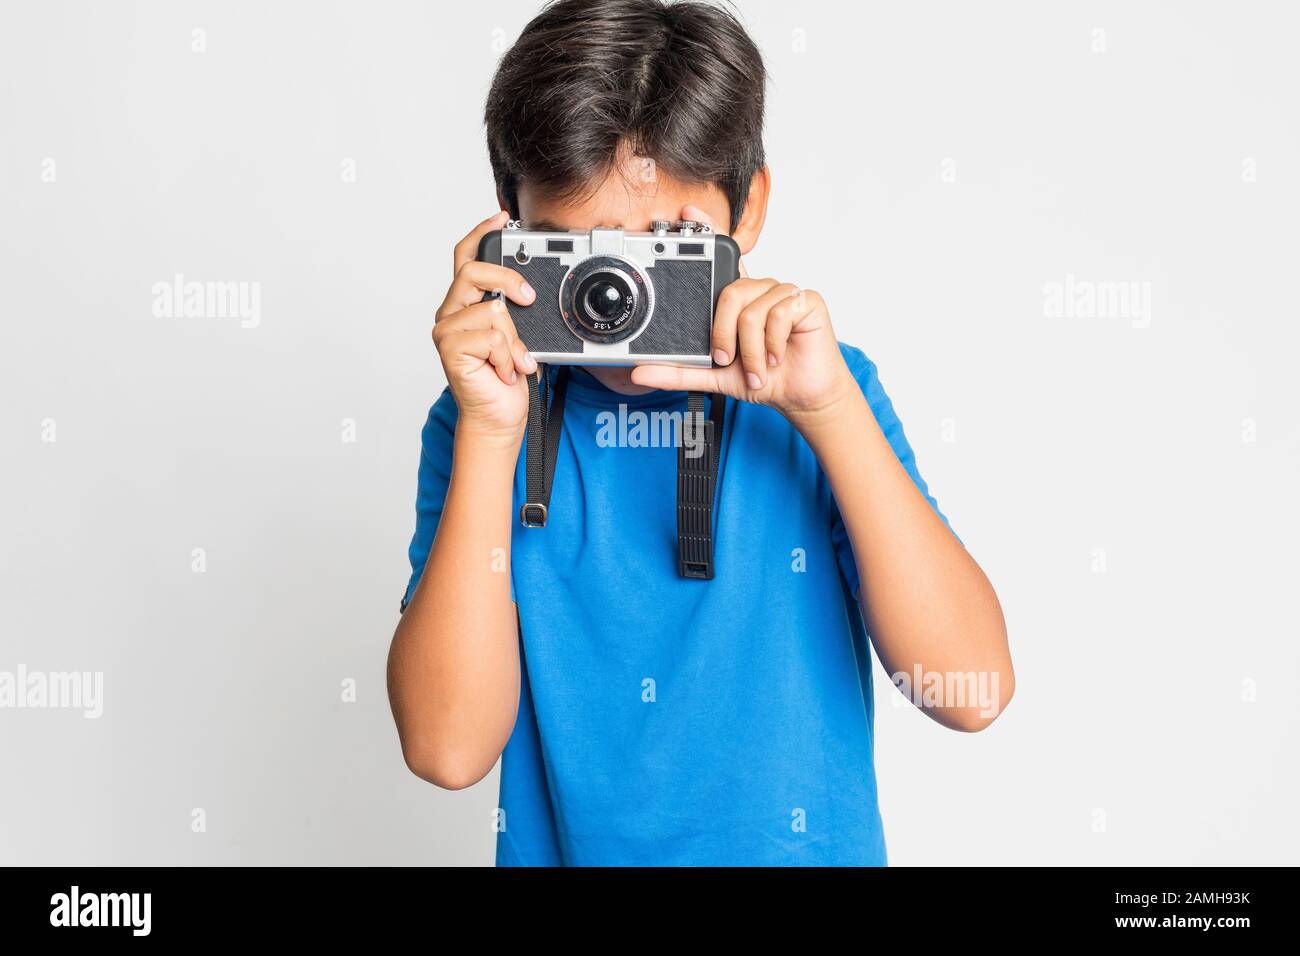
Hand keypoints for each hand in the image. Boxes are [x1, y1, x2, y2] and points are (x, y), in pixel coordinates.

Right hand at [433, 211, 537, 444]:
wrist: (500, 417)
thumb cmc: (507, 378)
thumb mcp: (519, 335)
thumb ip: (516, 310)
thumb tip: (528, 290)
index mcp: (466, 303)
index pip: (467, 257)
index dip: (481, 232)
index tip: (502, 217)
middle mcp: (451, 311)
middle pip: (473, 271)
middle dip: (507, 279)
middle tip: (528, 298)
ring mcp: (447, 329)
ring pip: (492, 309)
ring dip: (514, 340)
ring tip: (515, 361)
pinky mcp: (450, 348)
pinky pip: (492, 336)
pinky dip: (508, 357)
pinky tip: (504, 372)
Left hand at [629, 205, 856, 426]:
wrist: (801, 395)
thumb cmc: (764, 377)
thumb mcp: (714, 376)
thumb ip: (679, 373)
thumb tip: (640, 374)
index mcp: (739, 298)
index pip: (723, 258)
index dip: (708, 228)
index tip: (686, 212)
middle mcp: (760, 288)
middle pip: (729, 293)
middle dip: (723, 335)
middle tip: (727, 360)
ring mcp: (784, 291)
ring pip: (751, 312)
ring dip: (751, 351)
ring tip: (757, 369)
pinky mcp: (807, 300)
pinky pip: (779, 316)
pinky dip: (773, 346)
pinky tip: (777, 357)